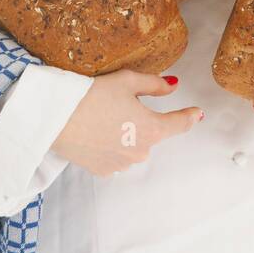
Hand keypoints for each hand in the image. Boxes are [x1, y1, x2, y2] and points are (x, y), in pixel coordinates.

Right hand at [52, 70, 204, 176]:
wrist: (56, 118)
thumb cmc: (92, 95)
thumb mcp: (127, 81)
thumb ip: (155, 84)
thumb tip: (173, 85)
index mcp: (152, 129)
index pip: (180, 124)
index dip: (190, 116)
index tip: (197, 113)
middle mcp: (141, 152)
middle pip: (150, 134)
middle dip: (141, 121)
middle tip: (117, 104)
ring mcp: (122, 165)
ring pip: (132, 146)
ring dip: (124, 135)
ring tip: (102, 118)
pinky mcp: (104, 171)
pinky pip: (115, 157)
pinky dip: (110, 146)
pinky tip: (94, 133)